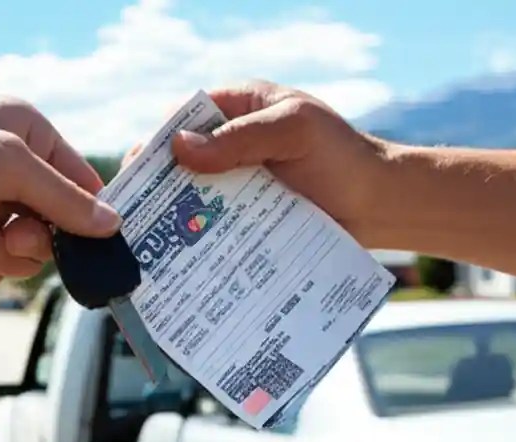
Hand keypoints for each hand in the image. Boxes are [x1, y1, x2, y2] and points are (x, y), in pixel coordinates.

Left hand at [0, 99, 120, 287]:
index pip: (81, 183)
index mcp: (28, 133)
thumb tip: (113, 226)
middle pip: (57, 228)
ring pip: (25, 255)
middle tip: (9, 236)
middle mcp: (10, 168)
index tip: (83, 243)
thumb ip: (62, 199)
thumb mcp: (4, 165)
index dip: (85, 217)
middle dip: (33, 240)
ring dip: (1, 256)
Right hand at [125, 82, 391, 247]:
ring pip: (194, 196)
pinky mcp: (249, 219)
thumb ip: (241, 139)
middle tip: (135, 213)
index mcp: (240, 107)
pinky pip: (216, 226)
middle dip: (157, 185)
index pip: (185, 116)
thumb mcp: (294, 132)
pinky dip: (199, 241)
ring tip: (150, 243)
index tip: (138, 169)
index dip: (158, 141)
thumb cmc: (344, 157)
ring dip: (174, 218)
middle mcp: (233, 143)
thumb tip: (180, 148)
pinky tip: (181, 260)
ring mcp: (239, 183)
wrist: (381, 206)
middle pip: (180, 160)